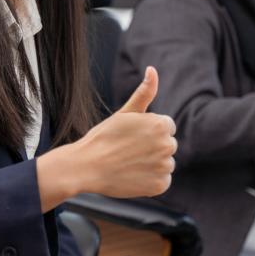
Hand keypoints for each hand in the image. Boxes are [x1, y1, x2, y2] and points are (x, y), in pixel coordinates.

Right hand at [71, 66, 176, 197]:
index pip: (166, 127)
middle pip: (168, 145)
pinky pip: (163, 181)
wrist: (86, 167)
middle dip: (153, 147)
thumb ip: (145, 92)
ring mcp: (164, 167)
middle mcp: (167, 145)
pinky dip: (151, 181)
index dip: (148, 131)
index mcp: (160, 124)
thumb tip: (153, 69)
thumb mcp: (125, 112)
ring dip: (153, 164)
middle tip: (129, 150)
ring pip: (166, 163)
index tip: (132, 137)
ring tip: (130, 163)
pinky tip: (133, 176)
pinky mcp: (160, 186)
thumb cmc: (104, 137)